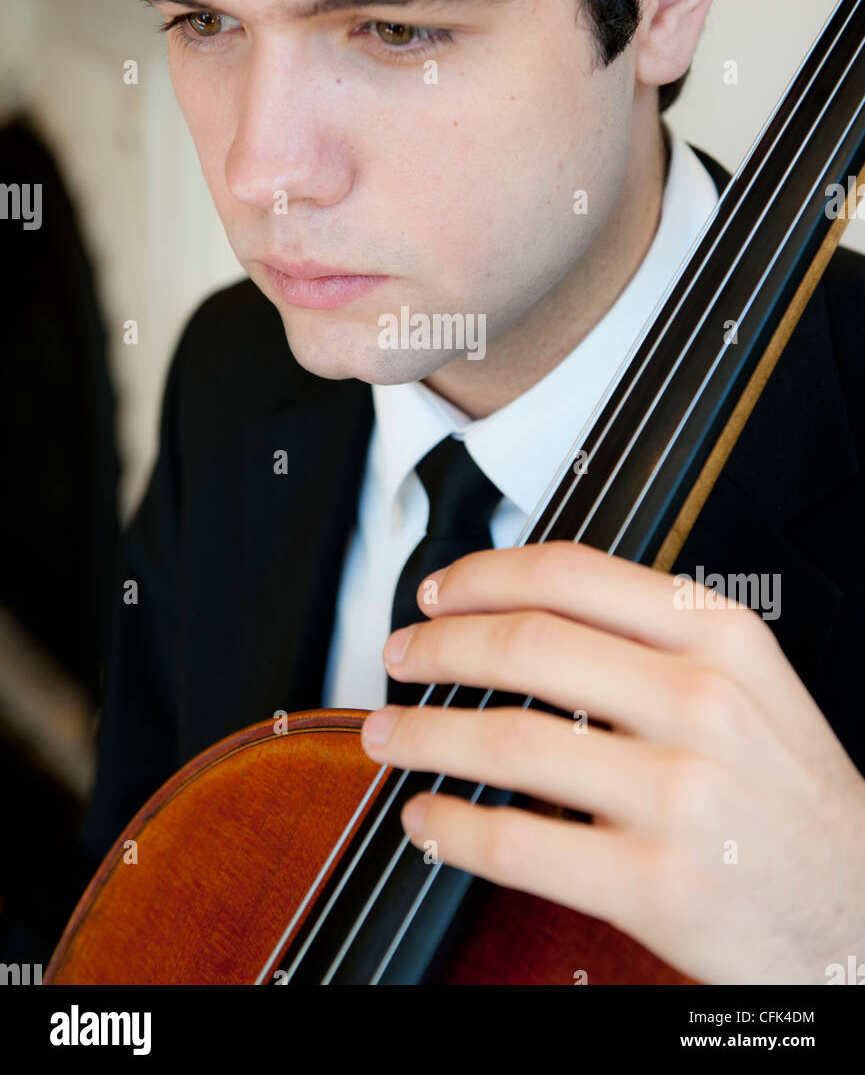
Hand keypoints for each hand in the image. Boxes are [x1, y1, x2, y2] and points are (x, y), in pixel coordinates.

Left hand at [360, 541, 864, 983]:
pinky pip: (517, 845)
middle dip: (437, 648)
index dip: (483, 576)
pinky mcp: (655, 883)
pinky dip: (451, 828)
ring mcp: (680, 795)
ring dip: (425, 734)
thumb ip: (651, 640)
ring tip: (390, 735)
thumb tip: (523, 615)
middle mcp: (701, 704)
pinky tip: (429, 818)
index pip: (572, 575)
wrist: (857, 910)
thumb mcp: (747, 684)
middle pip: (526, 648)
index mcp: (721, 638)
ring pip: (507, 743)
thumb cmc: (787, 794)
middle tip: (399, 657)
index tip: (437, 592)